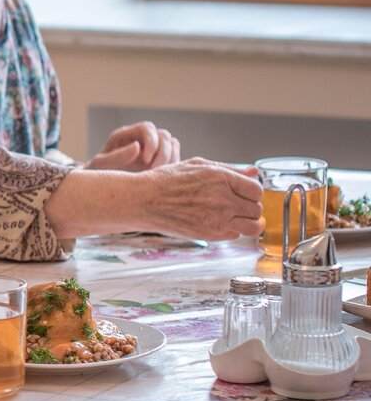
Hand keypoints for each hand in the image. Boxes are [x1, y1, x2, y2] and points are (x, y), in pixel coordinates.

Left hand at [85, 121, 179, 171]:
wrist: (98, 186)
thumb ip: (117, 156)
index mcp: (125, 135)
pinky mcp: (158, 161)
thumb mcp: (101, 165)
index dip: (151, 142)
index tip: (146, 161)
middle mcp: (140, 139)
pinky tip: (161, 177)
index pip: (147, 128)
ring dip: (170, 159)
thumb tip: (137, 146)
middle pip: (163, 135)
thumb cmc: (96, 173)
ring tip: (156, 175)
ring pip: (172, 145)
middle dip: (163, 153)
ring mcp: (151, 149)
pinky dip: (173, 165)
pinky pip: (174, 157)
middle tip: (154, 171)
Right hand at [141, 158, 261, 240]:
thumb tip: (253, 171)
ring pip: (253, 227)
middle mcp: (222, 200)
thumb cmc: (166, 181)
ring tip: (236, 217)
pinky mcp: (210, 234)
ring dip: (248, 222)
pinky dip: (231, 230)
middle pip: (256, 208)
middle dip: (249, 206)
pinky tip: (218, 221)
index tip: (243, 191)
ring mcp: (217, 219)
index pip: (256, 189)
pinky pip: (235, 235)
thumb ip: (229, 169)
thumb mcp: (198, 165)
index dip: (251, 190)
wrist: (144, 201)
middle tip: (236, 203)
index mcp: (221, 178)